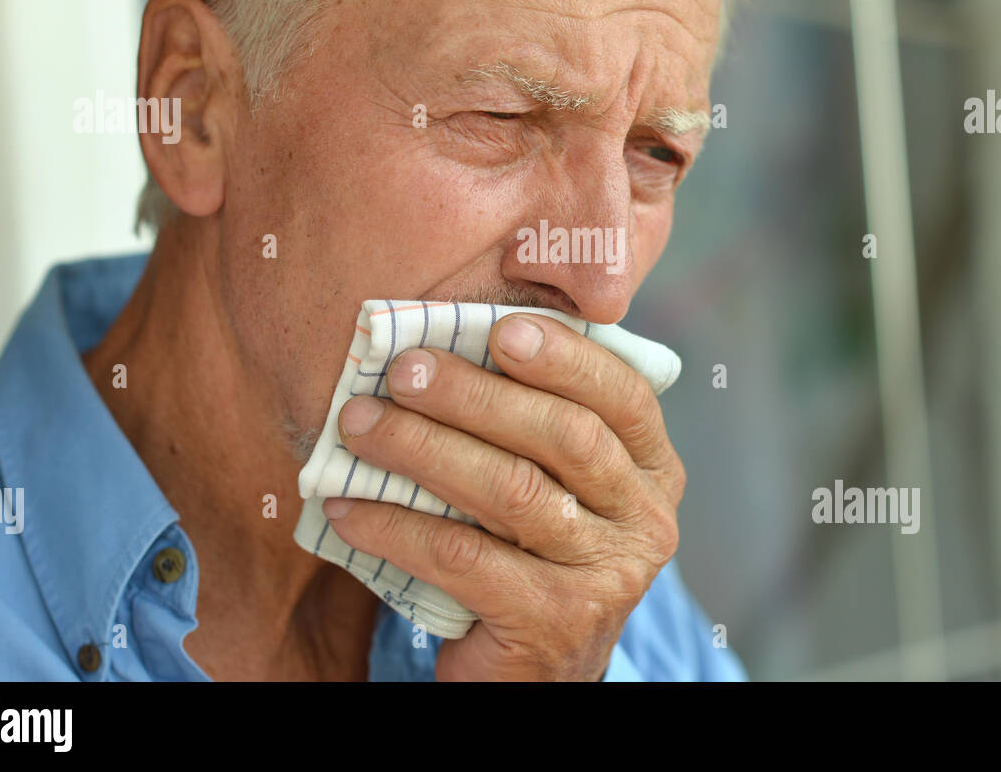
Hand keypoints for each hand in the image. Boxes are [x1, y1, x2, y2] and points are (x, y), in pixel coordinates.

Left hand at [319, 312, 685, 680]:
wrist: (535, 672)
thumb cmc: (532, 551)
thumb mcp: (556, 485)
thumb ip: (535, 423)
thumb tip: (448, 342)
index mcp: (653, 472)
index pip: (624, 397)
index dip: (566, 358)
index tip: (499, 329)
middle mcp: (645, 522)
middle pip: (565, 437)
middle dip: (476, 394)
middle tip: (404, 370)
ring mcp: (605, 577)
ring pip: (510, 491)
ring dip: (424, 448)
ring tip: (360, 425)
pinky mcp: (551, 623)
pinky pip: (463, 558)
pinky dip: (397, 526)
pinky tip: (347, 506)